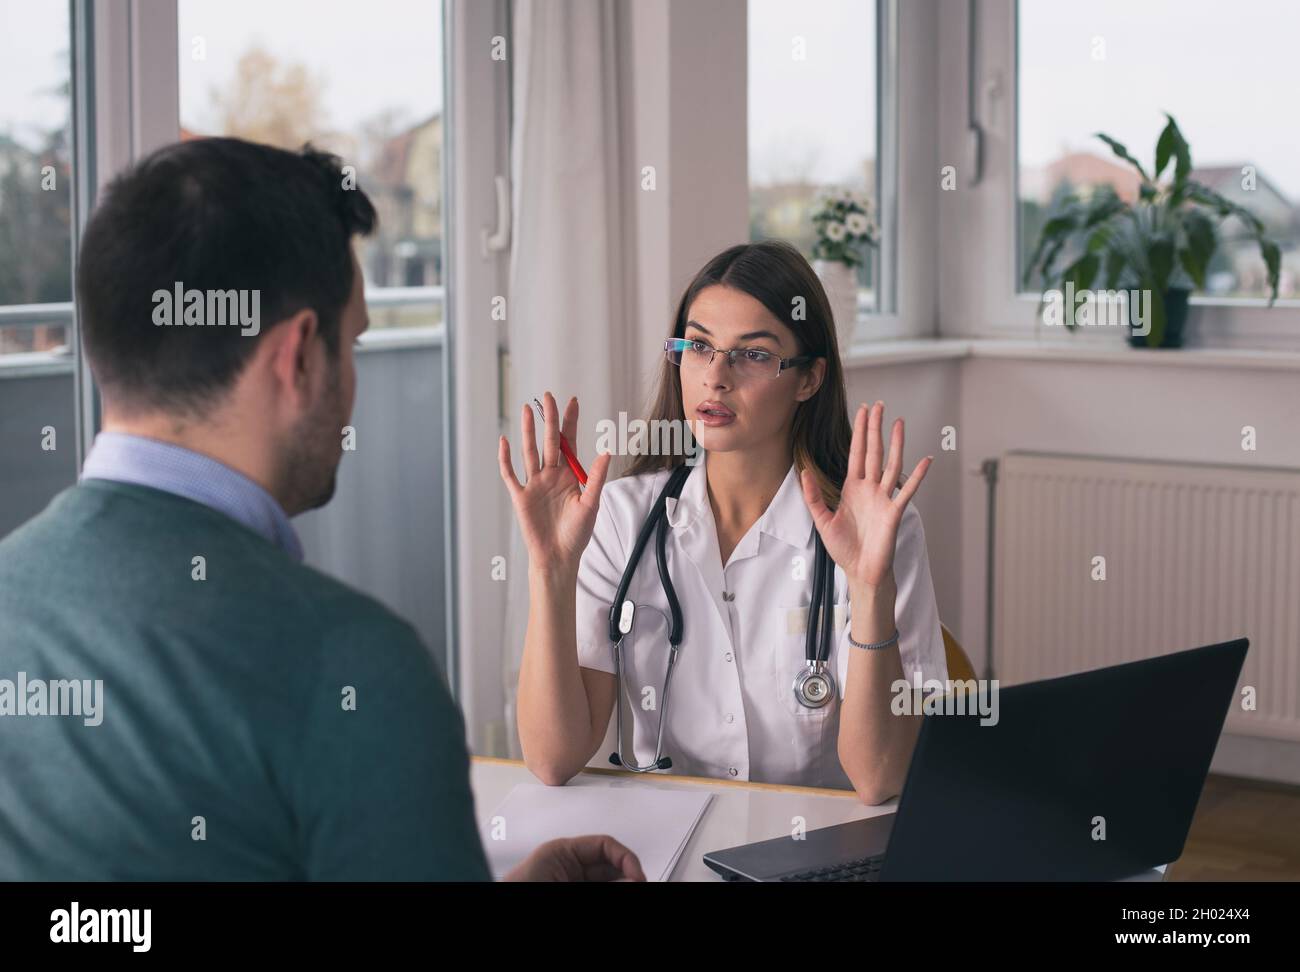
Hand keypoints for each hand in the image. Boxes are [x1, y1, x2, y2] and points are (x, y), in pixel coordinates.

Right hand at [499, 391, 612, 574]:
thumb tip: (606, 451)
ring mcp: (534, 484)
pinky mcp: (520, 496)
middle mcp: (551, 475)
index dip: (570, 421)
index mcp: (569, 475)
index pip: (569, 442)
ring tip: (526, 409)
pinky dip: (505, 458)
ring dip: (528, 431)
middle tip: (548, 396)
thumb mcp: (591, 503)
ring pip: (529, 451)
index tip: (572, 400)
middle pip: (548, 441)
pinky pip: (511, 474)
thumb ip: (595, 477)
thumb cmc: (577, 533)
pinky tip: (504, 441)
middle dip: (548, 418)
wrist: (558, 556)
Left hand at [501, 835, 646, 881]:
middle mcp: (566, 866)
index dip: (626, 859)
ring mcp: (567, 881)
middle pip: (608, 867)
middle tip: (641, 884)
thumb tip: (631, 880)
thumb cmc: (518, 884)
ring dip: (618, 885)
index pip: (605, 845)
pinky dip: (608, 891)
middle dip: (626, 877)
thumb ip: (600, 881)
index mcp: (563, 850)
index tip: (639, 876)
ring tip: (633, 886)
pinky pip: (592, 889)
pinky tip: (617, 892)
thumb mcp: (565, 879)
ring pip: (603, 881)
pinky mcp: (566, 891)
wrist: (492, 900)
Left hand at [800, 401, 931, 589]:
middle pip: (874, 452)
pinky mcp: (894, 512)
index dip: (859, 432)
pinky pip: (907, 491)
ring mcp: (883, 499)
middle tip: (879, 406)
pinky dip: (917, 476)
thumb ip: (813, 496)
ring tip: (899, 423)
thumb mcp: (821, 521)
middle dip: (875, 428)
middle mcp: (869, 489)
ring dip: (896, 444)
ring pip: (891, 464)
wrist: (860, 571)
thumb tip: (803, 472)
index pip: (856, 453)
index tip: (863, 412)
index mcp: (852, 488)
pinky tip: (925, 460)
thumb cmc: (844, 549)